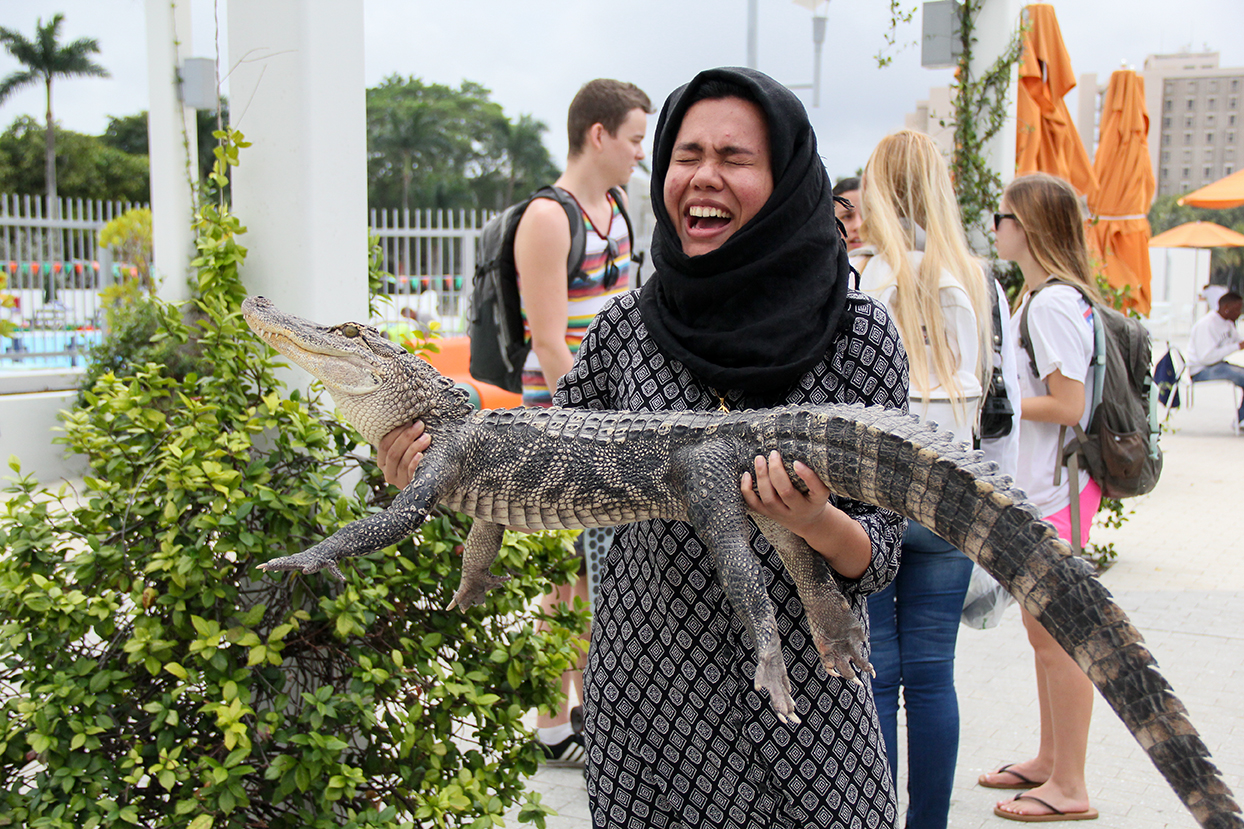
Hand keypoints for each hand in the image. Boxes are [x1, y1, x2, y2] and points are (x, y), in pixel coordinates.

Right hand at [377, 421, 429, 488]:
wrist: (431, 481)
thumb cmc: (418, 458)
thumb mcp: (407, 448)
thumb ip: (403, 438)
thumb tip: (409, 418)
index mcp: (383, 461)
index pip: (384, 445)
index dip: (396, 432)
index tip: (409, 420)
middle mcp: (388, 473)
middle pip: (393, 453)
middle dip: (407, 437)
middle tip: (420, 425)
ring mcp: (398, 481)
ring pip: (402, 463)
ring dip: (414, 447)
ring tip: (426, 437)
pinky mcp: (410, 486)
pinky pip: (410, 474)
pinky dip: (414, 463)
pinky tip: (421, 455)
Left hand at [741, 451, 871, 577]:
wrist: (808, 522)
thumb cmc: (814, 498)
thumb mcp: (822, 489)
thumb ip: (814, 475)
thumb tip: (801, 454)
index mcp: (815, 501)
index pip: (815, 488)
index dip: (807, 475)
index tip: (797, 462)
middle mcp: (798, 509)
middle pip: (786, 492)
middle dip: (777, 471)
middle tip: (773, 454)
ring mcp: (781, 514)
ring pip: (768, 499)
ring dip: (762, 477)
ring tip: (760, 459)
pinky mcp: (768, 514)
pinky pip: (754, 505)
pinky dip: (747, 490)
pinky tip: (746, 475)